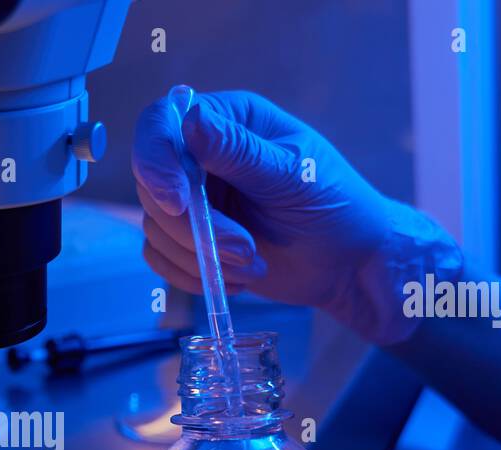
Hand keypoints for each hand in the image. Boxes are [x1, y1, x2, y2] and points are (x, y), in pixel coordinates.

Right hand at [131, 90, 461, 344]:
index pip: (160, 125)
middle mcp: (200, 155)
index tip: (177, 203)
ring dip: (200, 256)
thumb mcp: (293, 176)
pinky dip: (193, 275)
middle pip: (152, 185)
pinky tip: (239, 279)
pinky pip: (161, 258)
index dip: (155, 162)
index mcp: (227, 121)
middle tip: (243, 250)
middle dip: (193, 228)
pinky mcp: (190, 240)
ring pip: (155, 226)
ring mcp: (193, 199)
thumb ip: (239, 151)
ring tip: (252, 264)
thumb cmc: (335, 206)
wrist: (348, 263)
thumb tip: (190, 119)